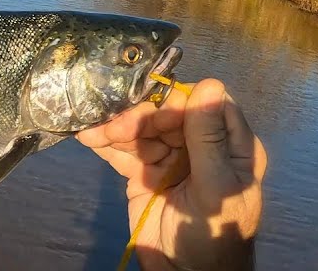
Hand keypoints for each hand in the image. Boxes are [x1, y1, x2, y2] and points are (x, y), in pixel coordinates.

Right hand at [77, 78, 267, 270]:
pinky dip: (105, 144)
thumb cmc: (213, 236)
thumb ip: (208, 138)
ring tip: (93, 133)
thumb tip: (208, 82)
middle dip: (139, 117)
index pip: (206, 105)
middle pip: (167, 115)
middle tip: (115, 128)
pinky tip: (87, 136)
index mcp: (230, 147)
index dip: (179, 101)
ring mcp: (170, 160)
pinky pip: (124, 151)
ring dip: (116, 129)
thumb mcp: (215, 187)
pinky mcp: (143, 175)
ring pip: (142, 130)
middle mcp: (201, 147)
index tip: (155, 109)